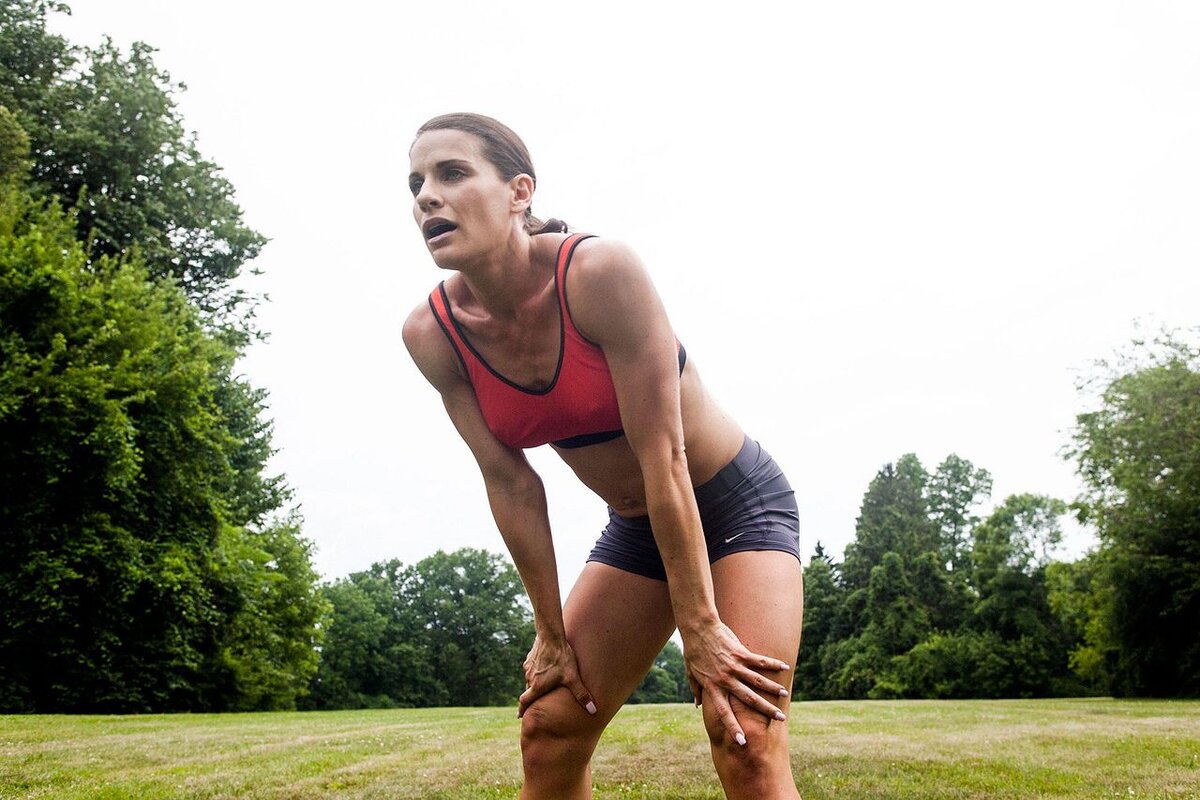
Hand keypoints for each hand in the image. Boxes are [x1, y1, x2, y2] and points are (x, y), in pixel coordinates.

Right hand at [517, 634, 597, 718]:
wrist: (551, 636)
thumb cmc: (561, 657)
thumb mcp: (573, 677)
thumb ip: (581, 694)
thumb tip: (593, 710)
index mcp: (537, 686)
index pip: (525, 702)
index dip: (522, 710)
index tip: (519, 716)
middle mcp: (529, 678)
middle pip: (528, 691)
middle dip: (533, 696)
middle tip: (538, 700)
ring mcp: (529, 667)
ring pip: (530, 679)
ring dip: (536, 682)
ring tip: (545, 683)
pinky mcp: (530, 658)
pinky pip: (532, 668)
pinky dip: (537, 671)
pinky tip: (545, 667)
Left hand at [683, 622, 790, 745]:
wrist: (697, 628)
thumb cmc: (693, 651)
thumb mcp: (690, 673)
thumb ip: (696, 690)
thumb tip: (697, 705)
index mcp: (713, 687)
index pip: (724, 712)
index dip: (733, 727)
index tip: (742, 742)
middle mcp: (725, 679)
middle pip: (748, 699)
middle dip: (765, 710)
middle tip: (780, 719)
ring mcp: (734, 666)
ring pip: (757, 681)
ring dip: (772, 688)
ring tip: (785, 695)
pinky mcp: (740, 653)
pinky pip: (759, 660)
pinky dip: (772, 664)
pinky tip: (785, 667)